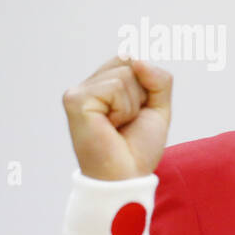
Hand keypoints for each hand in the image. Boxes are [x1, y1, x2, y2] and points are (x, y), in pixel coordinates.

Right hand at [62, 57, 171, 181]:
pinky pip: (115, 87)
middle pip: (130, 62)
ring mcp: (79, 91)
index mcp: (104, 85)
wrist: (127, 176)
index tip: (138, 113)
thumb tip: (137, 59)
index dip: (147, 86)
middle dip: (142, 95)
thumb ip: (158, 79)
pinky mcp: (75, 99)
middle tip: (128, 122)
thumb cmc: (138, 147)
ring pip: (125, 75)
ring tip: (118, 126)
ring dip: (133, 106)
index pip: (133, 59)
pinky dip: (123, 109)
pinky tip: (110, 126)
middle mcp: (89, 85)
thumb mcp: (159, 107)